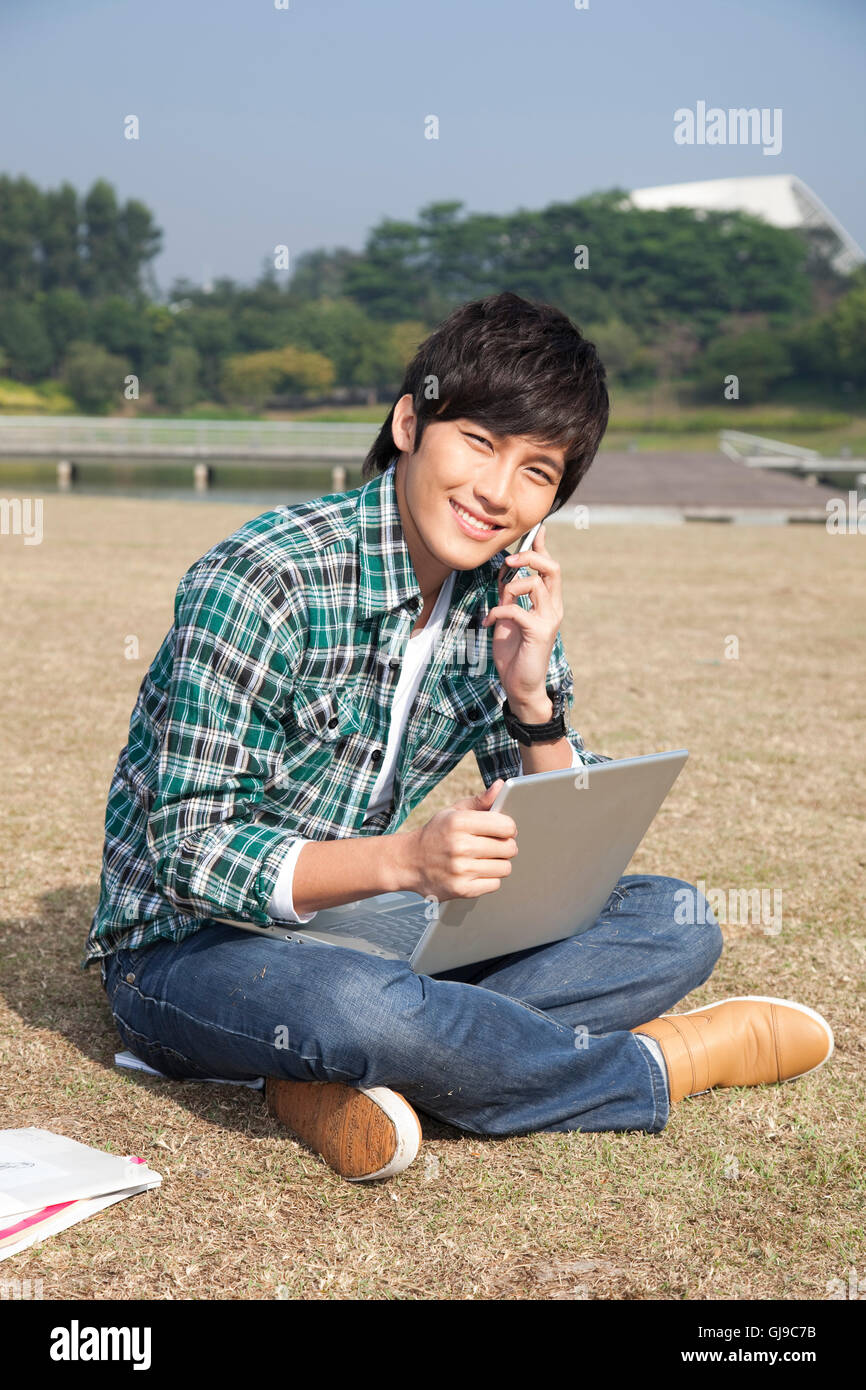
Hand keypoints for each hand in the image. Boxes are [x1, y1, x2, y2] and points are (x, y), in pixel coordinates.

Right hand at [402, 779, 517, 901]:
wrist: (408, 862)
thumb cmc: (435, 835)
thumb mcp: (453, 812)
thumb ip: (479, 801)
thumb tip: (500, 785)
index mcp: (459, 822)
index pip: (506, 826)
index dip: (509, 828)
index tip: (503, 830)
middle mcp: (460, 846)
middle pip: (509, 848)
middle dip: (506, 846)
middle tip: (494, 845)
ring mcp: (461, 870)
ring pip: (505, 868)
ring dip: (499, 864)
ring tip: (485, 859)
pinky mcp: (461, 889)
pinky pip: (495, 884)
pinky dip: (490, 879)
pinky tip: (477, 872)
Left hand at [480, 524, 562, 715]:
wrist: (520, 685)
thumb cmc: (514, 653)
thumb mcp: (508, 617)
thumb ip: (509, 596)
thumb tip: (505, 572)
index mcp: (548, 602)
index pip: (550, 568)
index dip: (543, 547)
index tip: (538, 529)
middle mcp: (554, 607)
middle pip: (551, 567)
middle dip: (529, 556)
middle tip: (509, 560)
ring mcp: (549, 619)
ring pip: (535, 583)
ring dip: (511, 587)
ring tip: (498, 603)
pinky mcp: (540, 632)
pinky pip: (517, 609)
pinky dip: (498, 611)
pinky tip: (489, 622)